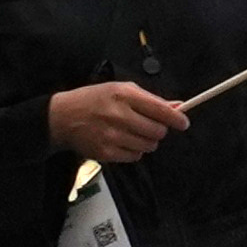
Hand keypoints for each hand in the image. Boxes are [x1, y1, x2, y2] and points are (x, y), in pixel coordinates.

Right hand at [45, 80, 190, 166]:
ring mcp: (112, 136)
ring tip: (132, 132)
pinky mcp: (106, 153)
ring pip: (149, 146)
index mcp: (123, 95)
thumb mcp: (120, 90)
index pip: (160, 109)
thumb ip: (149, 99)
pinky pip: (135, 157)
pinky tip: (122, 141)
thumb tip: (176, 107)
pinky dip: (134, 151)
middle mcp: (118, 115)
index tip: (183, 122)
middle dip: (159, 129)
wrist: (63, 117)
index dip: (176, 118)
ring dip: (147, 141)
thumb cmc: (93, 100)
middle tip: (149, 125)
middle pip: (157, 131)